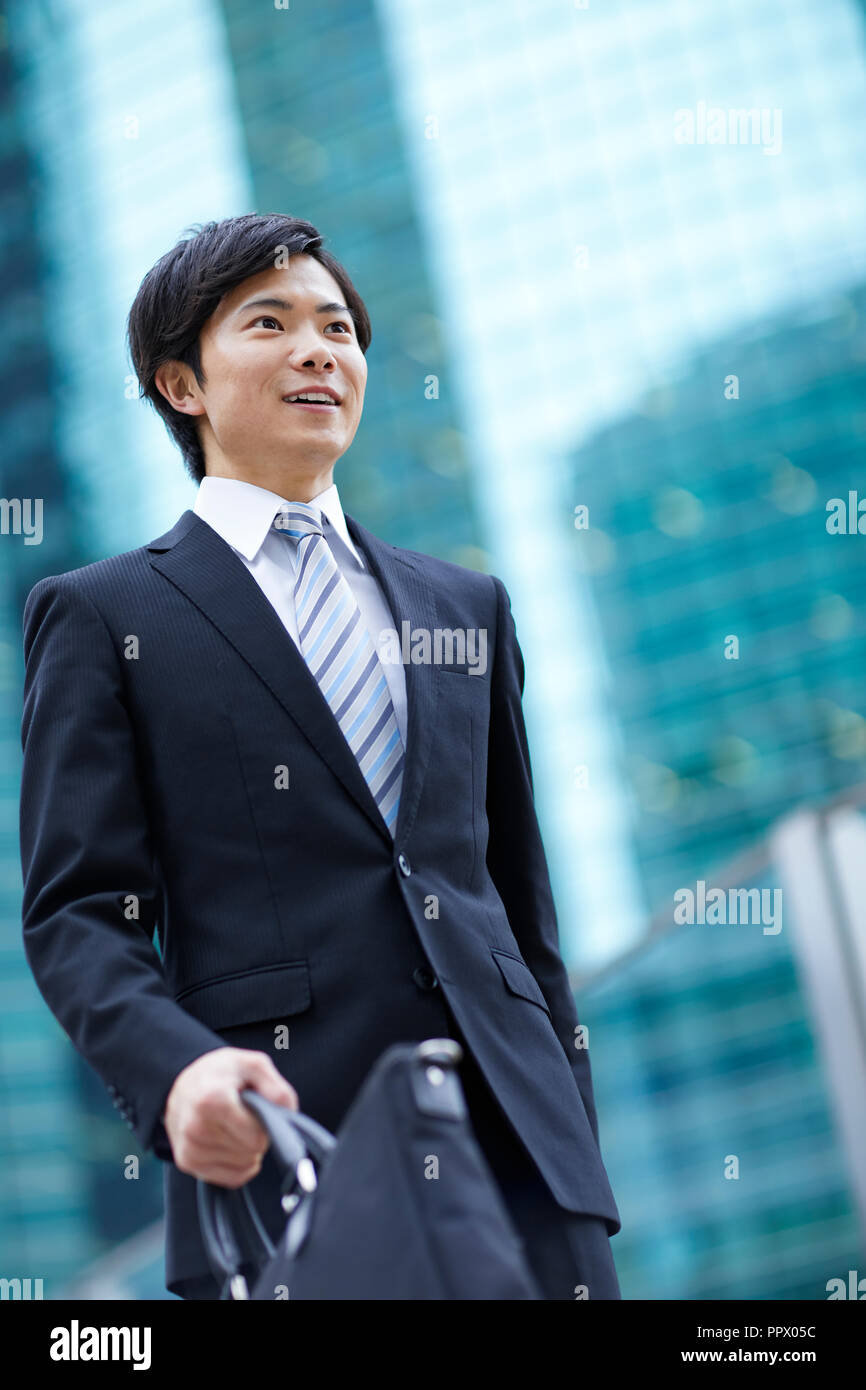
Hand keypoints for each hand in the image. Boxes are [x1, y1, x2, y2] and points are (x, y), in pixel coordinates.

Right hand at [163, 1047, 298, 1185]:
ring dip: (247, 1149)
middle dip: (256, 1136)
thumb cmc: (223, 1073)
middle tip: (244, 1116)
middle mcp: (195, 1127)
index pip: (256, 1138)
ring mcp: (189, 1147)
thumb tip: (287, 1115)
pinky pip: (232, 1178)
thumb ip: (276, 1088)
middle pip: (251, 1152)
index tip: (256, 1109)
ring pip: (243, 1166)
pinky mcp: (187, 1162)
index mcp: (212, 1100)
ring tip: (234, 1125)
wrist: (184, 1083)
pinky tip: (230, 1143)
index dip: (265, 1124)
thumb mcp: (254, 1064)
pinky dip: (239, 1164)